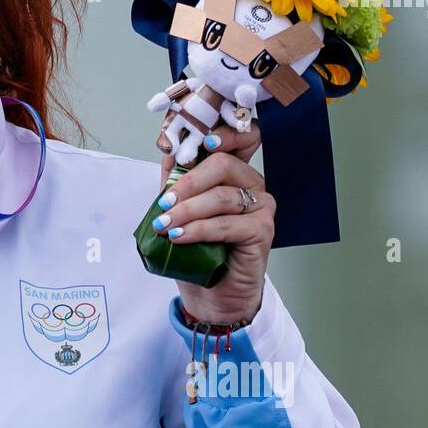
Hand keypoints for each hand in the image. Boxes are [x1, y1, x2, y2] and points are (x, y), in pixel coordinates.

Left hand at [158, 121, 273, 322]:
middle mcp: (251, 184)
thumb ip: (175, 180)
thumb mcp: (178, 210)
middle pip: (223, 164)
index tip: (197, 143)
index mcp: (233, 172)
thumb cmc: (198, 251)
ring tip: (165, 224)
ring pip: (222, 196)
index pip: (239, 138)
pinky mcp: (264, 230)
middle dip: (187, 183)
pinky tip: (180, 236)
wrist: (212, 294)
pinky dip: (199, 229)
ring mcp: (262, 206)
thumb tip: (168, 151)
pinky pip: (228, 223)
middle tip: (163, 203)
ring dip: (187, 210)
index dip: (222, 133)